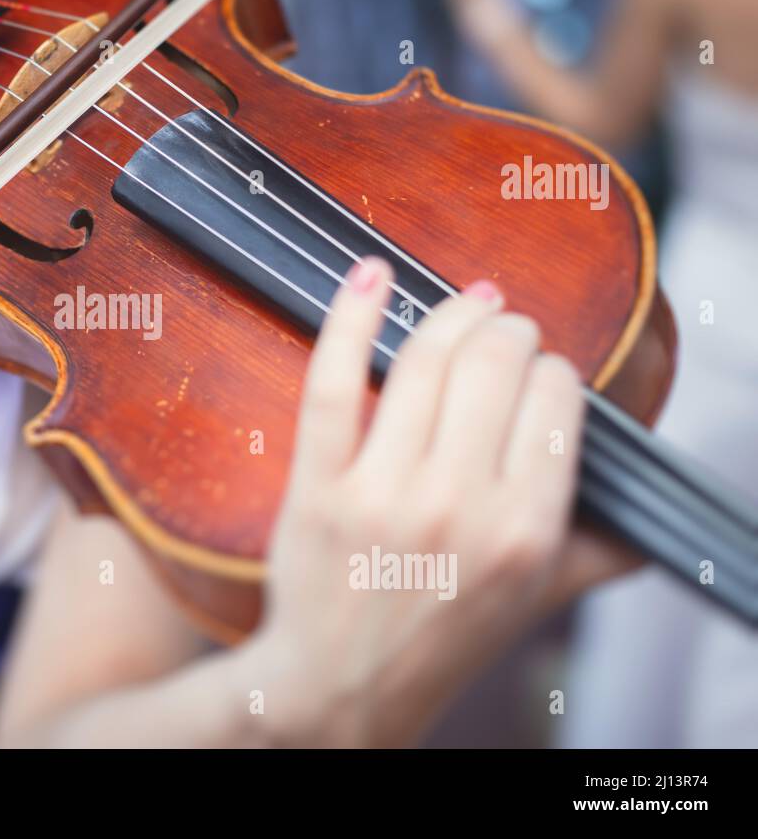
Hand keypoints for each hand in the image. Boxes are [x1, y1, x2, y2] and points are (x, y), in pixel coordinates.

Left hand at [245, 257, 632, 746]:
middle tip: (501, 329)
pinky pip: (333, 383)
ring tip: (462, 306)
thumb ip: (597, 553)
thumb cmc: (440, 637)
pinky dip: (350, 318)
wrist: (341, 686)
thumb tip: (645, 521)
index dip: (550, 369)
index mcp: (525, 531)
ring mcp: (382, 494)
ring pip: (423, 363)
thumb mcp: (536, 604)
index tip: (538, 370)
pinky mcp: (318, 486)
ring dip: (449, 316)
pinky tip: (371, 277)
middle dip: (506, 330)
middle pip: (493, 366)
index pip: (554, 400)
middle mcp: (458, 508)